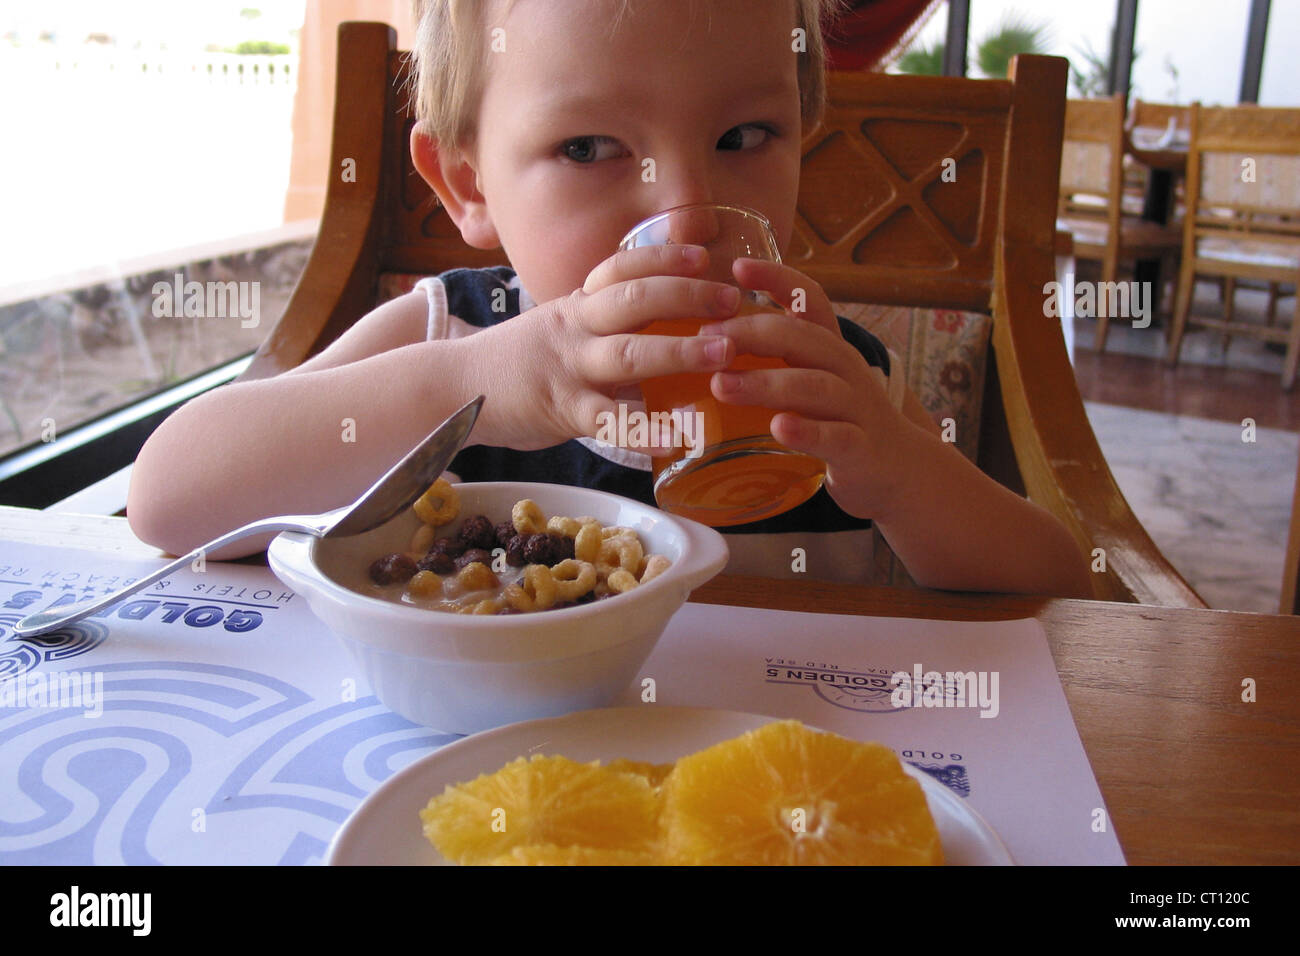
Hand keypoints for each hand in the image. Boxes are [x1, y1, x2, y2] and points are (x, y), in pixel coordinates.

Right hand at [465, 245, 738, 451]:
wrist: (452, 388)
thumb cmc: (517, 363)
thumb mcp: (559, 330)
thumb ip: (603, 328)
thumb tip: (665, 329)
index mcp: (577, 305)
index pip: (622, 268)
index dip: (664, 258)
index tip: (703, 254)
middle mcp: (575, 327)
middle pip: (635, 300)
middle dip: (688, 296)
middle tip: (734, 302)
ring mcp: (569, 368)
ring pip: (629, 354)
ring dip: (681, 352)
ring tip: (724, 355)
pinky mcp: (562, 410)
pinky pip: (611, 421)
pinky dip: (649, 430)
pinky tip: (681, 437)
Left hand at [699, 258, 914, 519]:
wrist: (896, 472)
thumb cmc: (835, 420)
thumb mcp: (809, 380)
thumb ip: (773, 359)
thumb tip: (704, 343)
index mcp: (829, 347)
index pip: (810, 299)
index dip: (778, 279)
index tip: (737, 266)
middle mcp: (845, 369)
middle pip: (802, 338)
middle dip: (751, 334)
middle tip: (705, 338)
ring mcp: (856, 408)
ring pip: (814, 386)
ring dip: (766, 383)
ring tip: (722, 385)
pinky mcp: (859, 448)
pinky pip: (836, 435)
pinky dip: (808, 431)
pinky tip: (780, 427)